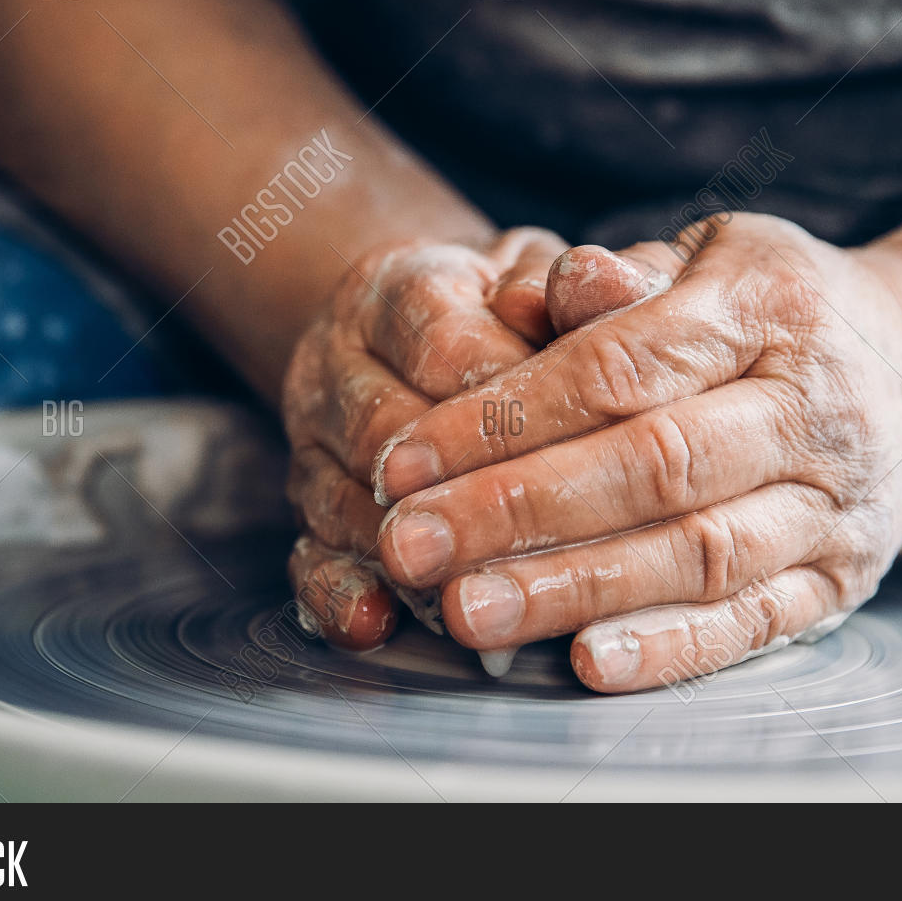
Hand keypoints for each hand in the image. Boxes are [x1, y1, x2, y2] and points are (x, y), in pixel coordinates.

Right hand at [283, 229, 667, 649]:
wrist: (427, 319)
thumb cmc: (511, 308)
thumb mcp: (547, 278)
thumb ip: (577, 285)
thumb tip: (596, 284)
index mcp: (404, 287)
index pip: (447, 346)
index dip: (509, 405)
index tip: (576, 450)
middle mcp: (341, 359)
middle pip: (386, 430)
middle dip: (458, 492)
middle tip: (530, 544)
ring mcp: (313, 436)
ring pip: (342, 496)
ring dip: (407, 551)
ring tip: (475, 593)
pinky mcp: (305, 502)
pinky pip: (305, 554)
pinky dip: (338, 594)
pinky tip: (374, 622)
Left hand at [371, 214, 901, 690]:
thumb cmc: (785, 311)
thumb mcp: (717, 256)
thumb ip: (627, 277)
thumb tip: (553, 285)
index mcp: (771, 304)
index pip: (624, 363)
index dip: (508, 415)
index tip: (408, 457)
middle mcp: (814, 406)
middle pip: (655, 465)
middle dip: (519, 510)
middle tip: (411, 542)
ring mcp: (837, 503)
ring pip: (698, 555)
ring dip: (573, 588)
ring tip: (466, 611)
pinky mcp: (842, 579)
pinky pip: (755, 622)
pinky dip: (671, 648)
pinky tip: (586, 661)